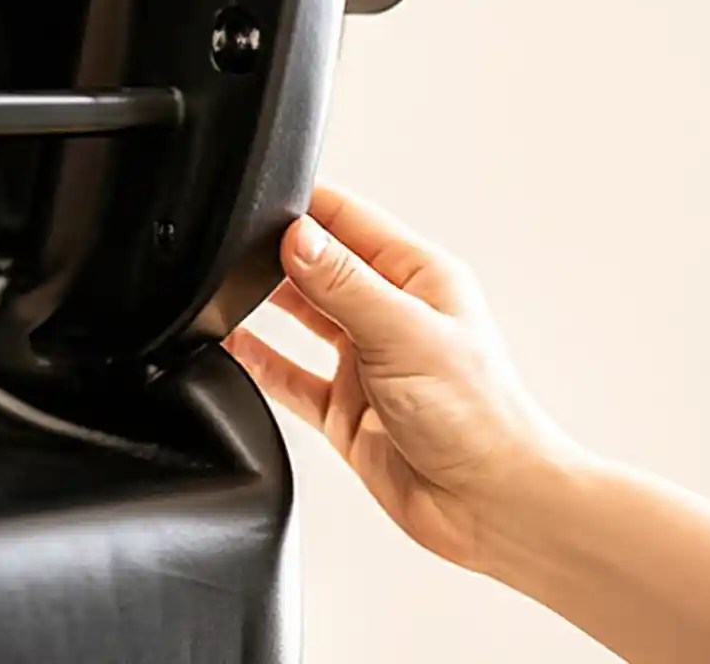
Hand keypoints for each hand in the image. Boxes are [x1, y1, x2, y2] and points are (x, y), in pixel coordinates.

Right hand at [227, 186, 581, 568]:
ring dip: (266, 302)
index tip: (259, 203)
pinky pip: (290, 374)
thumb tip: (296, 236)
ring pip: (303, 317)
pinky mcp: (345, 408)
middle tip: (229, 248)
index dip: (306, 208)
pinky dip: (261, 360)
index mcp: (419, 278)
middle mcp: (391, 314)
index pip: (351, 221)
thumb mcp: (402, 332)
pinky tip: (232, 346)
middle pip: (321, 266)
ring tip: (220, 287)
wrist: (488, 505)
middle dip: (278, 254)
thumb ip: (343, 284)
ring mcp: (366, 362)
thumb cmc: (477, 417)